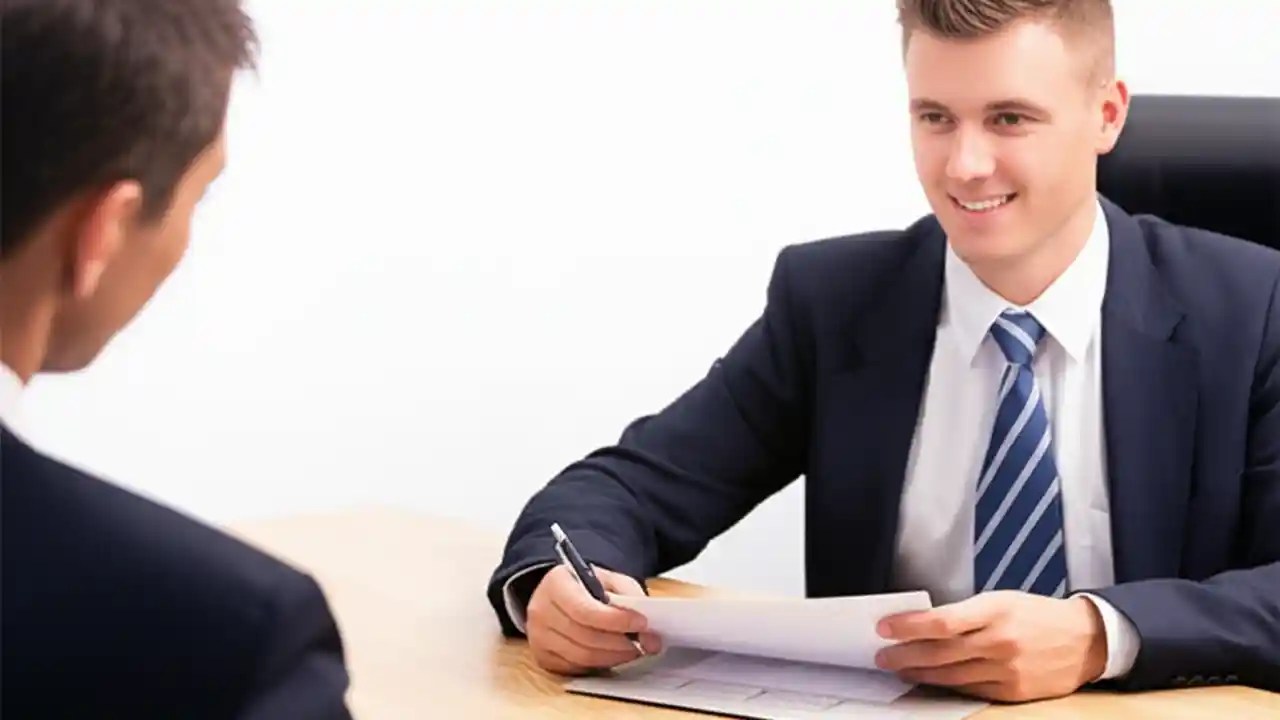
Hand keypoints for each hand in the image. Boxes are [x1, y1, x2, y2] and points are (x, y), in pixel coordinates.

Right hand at [526, 564, 662, 675]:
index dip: (616, 621)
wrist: (558, 595)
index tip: (641, 623)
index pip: (585, 610)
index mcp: (556, 584)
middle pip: (586, 637)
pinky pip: (576, 668)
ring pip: (582, 657)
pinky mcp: (543, 657)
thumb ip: (628, 595)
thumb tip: (645, 626)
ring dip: (614, 656)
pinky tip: (613, 655)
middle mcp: (541, 611)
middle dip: (621, 643)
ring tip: (633, 650)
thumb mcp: (608, 579)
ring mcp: (539, 637)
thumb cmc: (585, 586)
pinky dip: (599, 665)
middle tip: (647, 643)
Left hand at [874, 591, 1106, 702]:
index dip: (909, 626)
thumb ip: (966, 613)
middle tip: (881, 655)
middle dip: (904, 654)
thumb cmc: (1038, 615)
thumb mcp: (1002, 600)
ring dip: (918, 673)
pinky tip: (929, 682)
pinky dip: (946, 686)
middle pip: (939, 652)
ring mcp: (1006, 669)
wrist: (1086, 640)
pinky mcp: (1012, 691)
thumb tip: (924, 624)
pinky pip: (969, 690)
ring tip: (898, 669)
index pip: (942, 621)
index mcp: (995, 610)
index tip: (885, 627)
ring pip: (950, 675)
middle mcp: (999, 641)